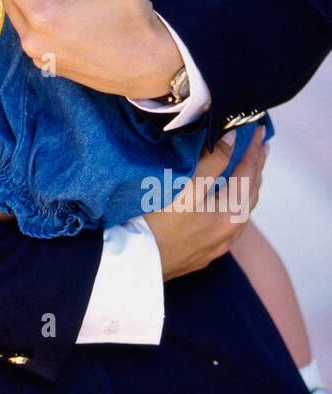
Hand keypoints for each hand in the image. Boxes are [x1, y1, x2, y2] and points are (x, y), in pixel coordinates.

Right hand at [147, 127, 267, 279]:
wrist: (131, 265)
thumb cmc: (155, 223)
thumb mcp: (186, 188)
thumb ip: (213, 162)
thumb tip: (233, 139)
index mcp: (230, 215)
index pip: (248, 174)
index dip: (254, 149)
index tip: (259, 129)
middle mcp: (229, 233)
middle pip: (249, 194)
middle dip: (255, 167)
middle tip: (261, 145)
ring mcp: (216, 247)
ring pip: (240, 212)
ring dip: (246, 188)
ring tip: (249, 171)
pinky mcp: (201, 254)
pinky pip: (228, 225)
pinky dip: (234, 206)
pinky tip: (226, 205)